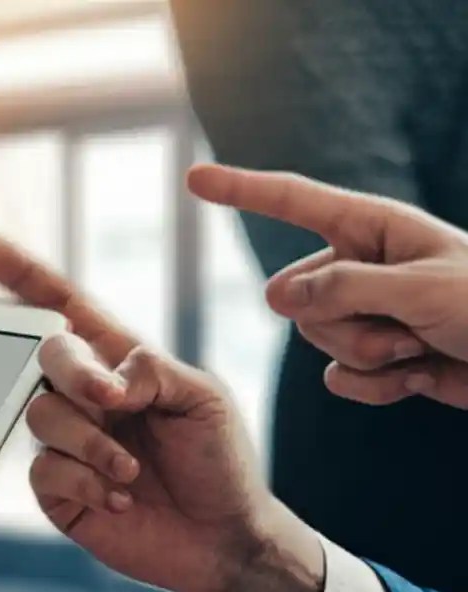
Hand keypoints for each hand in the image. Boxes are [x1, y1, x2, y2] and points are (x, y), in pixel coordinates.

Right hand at [0, 235, 323, 591]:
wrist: (223, 540)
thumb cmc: (219, 462)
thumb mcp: (204, 399)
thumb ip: (153, 371)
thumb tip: (106, 378)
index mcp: (118, 363)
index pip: (64, 308)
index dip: (23, 276)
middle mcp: (84, 397)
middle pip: (46, 356)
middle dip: (75, 372)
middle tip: (111, 399)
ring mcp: (67, 442)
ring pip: (42, 415)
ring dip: (91, 441)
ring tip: (131, 469)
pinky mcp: (58, 489)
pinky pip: (44, 469)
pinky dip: (85, 480)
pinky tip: (120, 497)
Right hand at [189, 163, 467, 407]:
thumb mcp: (422, 288)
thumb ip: (343, 287)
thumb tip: (274, 297)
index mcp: (375, 229)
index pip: (292, 202)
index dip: (240, 190)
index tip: (193, 180)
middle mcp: (363, 267)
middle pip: (297, 296)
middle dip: (342, 323)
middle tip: (405, 328)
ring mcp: (369, 314)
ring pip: (317, 340)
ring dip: (368, 356)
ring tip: (423, 349)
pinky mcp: (380, 359)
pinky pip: (339, 378)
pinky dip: (374, 387)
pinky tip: (417, 380)